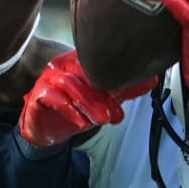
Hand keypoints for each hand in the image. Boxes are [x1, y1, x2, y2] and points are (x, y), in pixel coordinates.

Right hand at [20, 50, 155, 146]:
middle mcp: (65, 66)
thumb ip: (125, 89)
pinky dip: (68, 109)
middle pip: (85, 72)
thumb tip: (151, 79)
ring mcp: (49, 79)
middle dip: (104, 95)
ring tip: (102, 119)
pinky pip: (52, 98)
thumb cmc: (73, 106)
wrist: (45, 126)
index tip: (132, 90)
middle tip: (117, 114)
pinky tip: (81, 123)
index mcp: (81, 61)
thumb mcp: (103, 99)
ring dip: (88, 103)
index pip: (100, 62)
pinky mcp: (37, 96)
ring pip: (68, 84)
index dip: (117, 76)